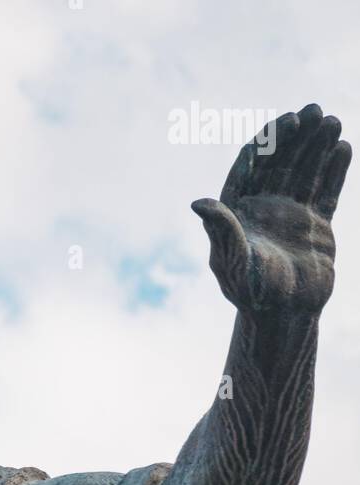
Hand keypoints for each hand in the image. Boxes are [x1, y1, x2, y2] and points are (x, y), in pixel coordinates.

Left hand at [192, 104, 350, 316]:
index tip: (285, 123)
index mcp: (238, 212)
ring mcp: (291, 214)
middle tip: (314, 111)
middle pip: (280, 163)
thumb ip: (221, 230)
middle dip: (296, 136)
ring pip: (305, 172)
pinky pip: (326, 192)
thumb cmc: (253, 294)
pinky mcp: (315, 225)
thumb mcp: (234, 261)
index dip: (267, 143)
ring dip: (318, 146)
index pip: (251, 167)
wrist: (286, 316)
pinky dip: (335, 171)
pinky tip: (343, 148)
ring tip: (333, 121)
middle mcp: (264, 208)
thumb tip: (198, 202)